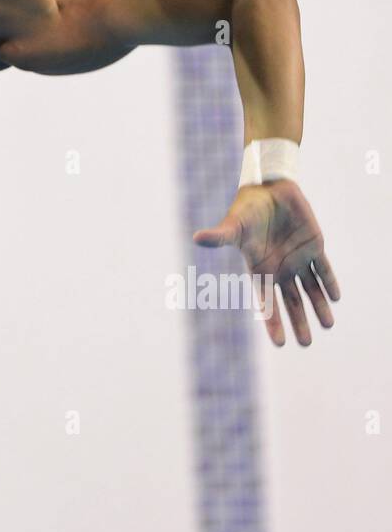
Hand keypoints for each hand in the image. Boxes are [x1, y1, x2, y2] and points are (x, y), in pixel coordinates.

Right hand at [193, 180, 339, 346]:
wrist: (267, 188)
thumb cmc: (247, 208)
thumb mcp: (234, 226)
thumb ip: (219, 236)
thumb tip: (196, 237)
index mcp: (261, 269)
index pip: (267, 303)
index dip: (274, 323)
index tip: (281, 343)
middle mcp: (280, 268)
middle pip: (291, 301)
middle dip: (299, 321)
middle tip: (306, 343)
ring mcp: (297, 258)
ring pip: (310, 288)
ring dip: (319, 306)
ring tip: (328, 325)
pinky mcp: (313, 246)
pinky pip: (323, 268)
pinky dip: (329, 283)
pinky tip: (335, 297)